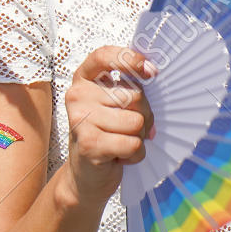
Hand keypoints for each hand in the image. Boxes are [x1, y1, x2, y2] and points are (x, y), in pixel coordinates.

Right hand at [62, 46, 155, 207]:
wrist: (86, 175)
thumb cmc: (107, 134)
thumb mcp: (114, 106)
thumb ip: (128, 88)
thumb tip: (152, 75)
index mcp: (85, 79)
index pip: (105, 56)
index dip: (130, 59)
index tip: (150, 71)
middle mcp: (78, 95)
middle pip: (134, 95)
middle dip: (144, 115)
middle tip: (129, 129)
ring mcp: (81, 119)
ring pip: (136, 121)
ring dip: (139, 137)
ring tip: (122, 142)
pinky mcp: (89, 143)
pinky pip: (133, 143)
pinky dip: (135, 154)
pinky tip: (119, 156)